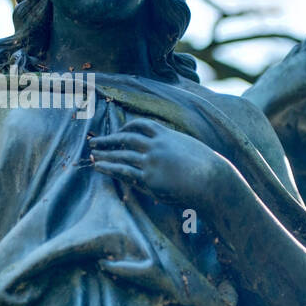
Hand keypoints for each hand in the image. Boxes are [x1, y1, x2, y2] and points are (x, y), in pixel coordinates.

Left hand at [87, 118, 235, 206]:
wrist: (213, 181)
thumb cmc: (209, 169)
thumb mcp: (193, 149)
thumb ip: (178, 147)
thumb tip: (177, 152)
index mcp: (167, 135)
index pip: (142, 124)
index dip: (128, 126)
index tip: (119, 131)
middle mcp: (156, 145)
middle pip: (126, 137)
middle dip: (109, 139)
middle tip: (95, 141)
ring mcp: (151, 161)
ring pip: (121, 155)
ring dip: (105, 154)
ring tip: (92, 155)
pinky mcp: (149, 178)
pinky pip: (123, 171)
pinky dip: (109, 168)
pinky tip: (98, 166)